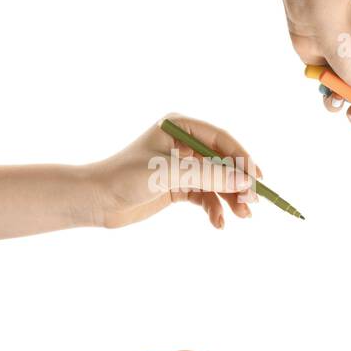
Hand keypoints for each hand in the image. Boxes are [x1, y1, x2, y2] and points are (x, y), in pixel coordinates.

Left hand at [93, 114, 262, 228]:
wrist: (94, 200)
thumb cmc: (124, 177)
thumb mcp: (169, 173)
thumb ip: (209, 176)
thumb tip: (246, 181)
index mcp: (179, 127)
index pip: (221, 139)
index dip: (242, 158)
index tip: (256, 179)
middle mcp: (184, 144)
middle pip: (223, 162)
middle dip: (238, 183)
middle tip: (251, 202)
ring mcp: (182, 166)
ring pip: (217, 181)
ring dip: (230, 199)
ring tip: (241, 216)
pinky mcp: (179, 187)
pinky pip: (206, 196)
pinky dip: (214, 209)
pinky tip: (218, 223)